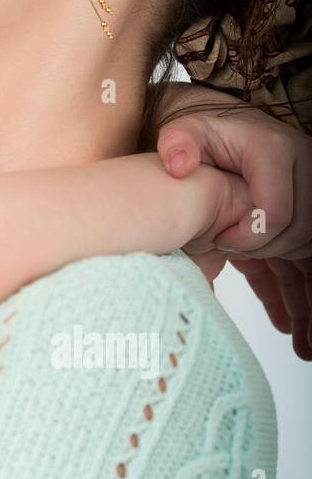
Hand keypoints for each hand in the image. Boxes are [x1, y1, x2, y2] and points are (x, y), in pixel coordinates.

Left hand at [155, 84, 311, 358]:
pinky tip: (299, 336)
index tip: (220, 242)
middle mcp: (302, 173)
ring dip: (305, 303)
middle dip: (270, 256)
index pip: (274, 211)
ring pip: (307, 256)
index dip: (248, 235)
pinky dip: (300, 300)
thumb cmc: (199, 133)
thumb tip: (178, 162)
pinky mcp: (297, 223)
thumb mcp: (185, 129)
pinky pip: (303, 265)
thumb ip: (179, 142)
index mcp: (275, 153)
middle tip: (237, 260)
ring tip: (304, 348)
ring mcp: (304, 200)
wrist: (214, 131)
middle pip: (298, 234)